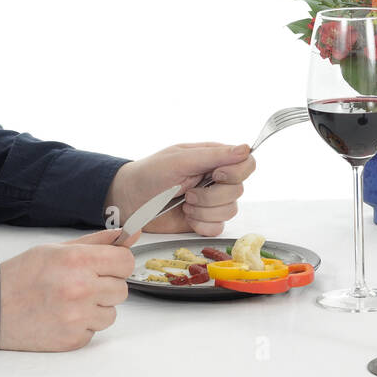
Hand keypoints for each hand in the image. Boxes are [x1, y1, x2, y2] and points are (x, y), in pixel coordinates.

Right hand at [0, 227, 138, 350]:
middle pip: (121, 290)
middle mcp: (81, 288)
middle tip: (82, 285)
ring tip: (69, 302)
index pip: (126, 262)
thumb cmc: (21, 276)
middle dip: (106, 287)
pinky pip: (94, 331)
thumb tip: (128, 234)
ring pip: (111, 313)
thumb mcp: (57, 248)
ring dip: (96, 309)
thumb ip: (97, 242)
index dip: (118, 264)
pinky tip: (62, 316)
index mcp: (78, 261)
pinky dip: (82, 326)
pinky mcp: (72, 339)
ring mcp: (77, 317)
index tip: (109, 267)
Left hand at [106, 143, 256, 237]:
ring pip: (230, 211)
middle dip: (212, 195)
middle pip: (239, 190)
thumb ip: (214, 155)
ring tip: (185, 204)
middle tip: (189, 192)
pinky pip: (218, 228)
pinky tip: (187, 217)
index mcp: (215, 159)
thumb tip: (246, 148)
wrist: (129, 200)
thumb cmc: (150, 174)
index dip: (236, 172)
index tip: (216, 174)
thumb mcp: (181, 159)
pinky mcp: (204, 221)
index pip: (247, 164)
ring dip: (204, 211)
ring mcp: (212, 202)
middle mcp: (217, 180)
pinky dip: (201, 225)